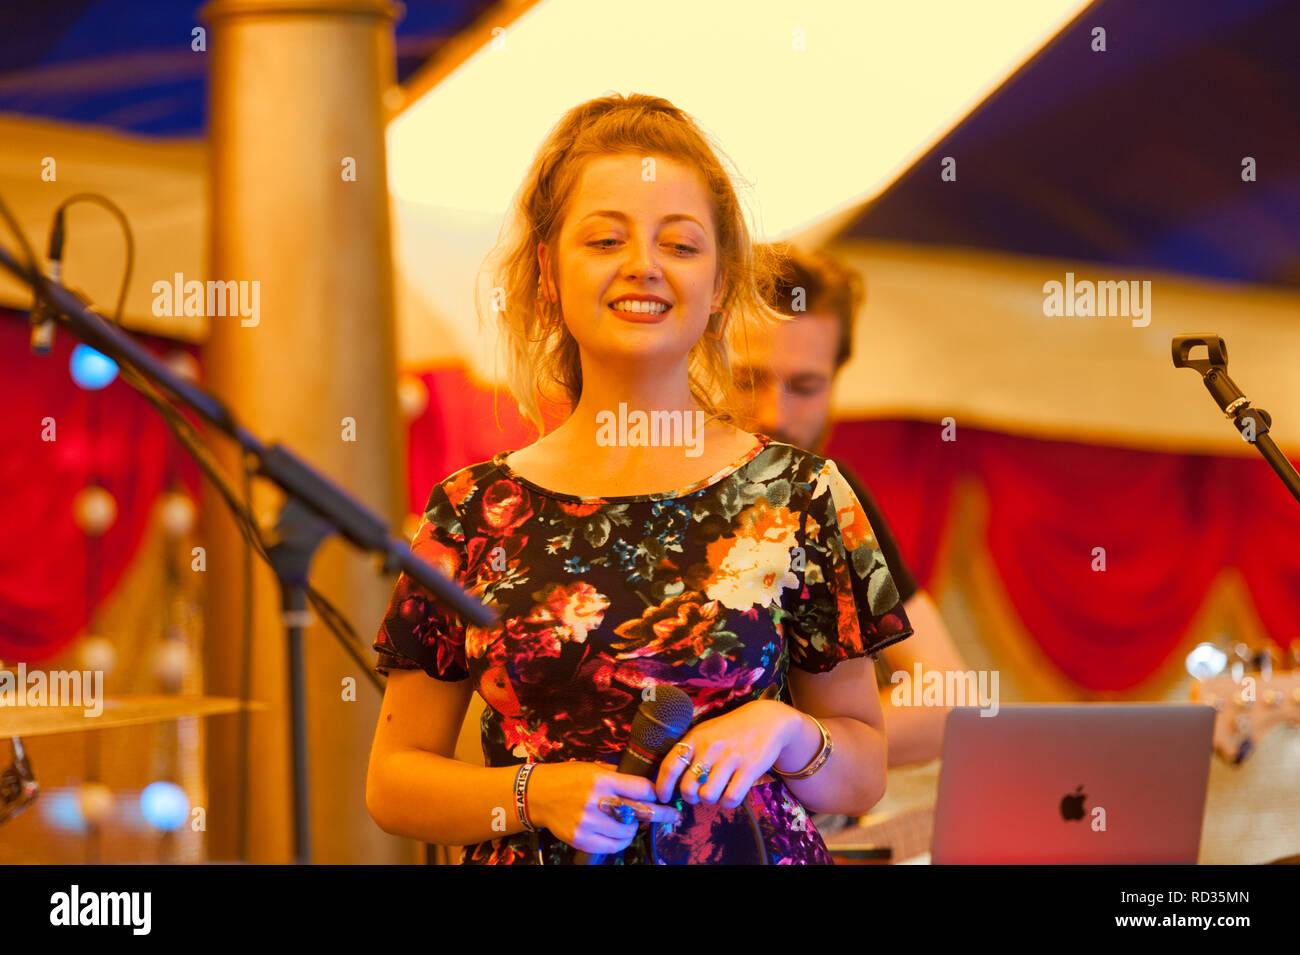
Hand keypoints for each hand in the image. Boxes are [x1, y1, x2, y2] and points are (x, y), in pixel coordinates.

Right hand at [527, 761, 683, 854]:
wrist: (537, 794)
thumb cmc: (568, 777)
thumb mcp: (593, 768)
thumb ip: (617, 777)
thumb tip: (644, 785)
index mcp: (601, 778)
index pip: (641, 788)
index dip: (656, 793)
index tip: (664, 796)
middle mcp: (596, 800)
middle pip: (639, 812)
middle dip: (661, 814)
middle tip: (674, 816)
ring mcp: (587, 821)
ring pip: (627, 831)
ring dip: (635, 828)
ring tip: (634, 823)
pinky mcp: (580, 838)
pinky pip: (611, 845)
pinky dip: (621, 841)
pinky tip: (621, 834)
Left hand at [652, 700, 802, 808]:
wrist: (767, 720)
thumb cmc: (731, 730)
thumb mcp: (706, 732)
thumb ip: (689, 750)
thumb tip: (670, 779)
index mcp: (696, 738)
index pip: (670, 766)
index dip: (662, 786)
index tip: (663, 797)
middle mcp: (710, 748)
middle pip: (687, 788)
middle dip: (690, 798)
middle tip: (697, 795)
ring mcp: (730, 758)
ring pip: (708, 796)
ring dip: (710, 800)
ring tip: (716, 792)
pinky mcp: (749, 769)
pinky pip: (730, 798)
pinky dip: (727, 803)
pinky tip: (729, 794)